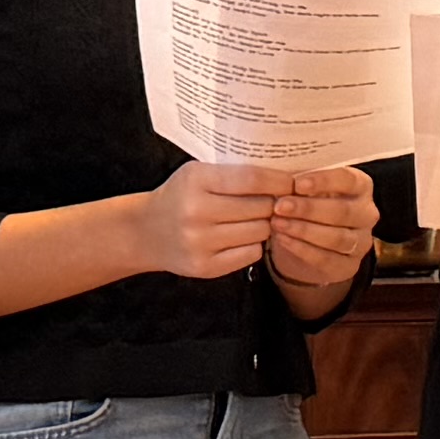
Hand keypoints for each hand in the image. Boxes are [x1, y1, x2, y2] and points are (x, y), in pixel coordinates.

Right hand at [139, 155, 304, 280]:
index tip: (293, 182)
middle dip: (275, 204)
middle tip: (277, 202)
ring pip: (259, 232)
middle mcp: (196, 212)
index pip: (252, 179)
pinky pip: (250, 254)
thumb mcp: (198, 173)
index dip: (279, 181)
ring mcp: (199, 242)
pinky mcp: (204, 266)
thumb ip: (234, 172)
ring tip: (257, 218)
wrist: (146, 231)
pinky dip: (254, 244)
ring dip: (266, 225)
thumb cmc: (181, 196)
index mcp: (196, 180)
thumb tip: (285, 175)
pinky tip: (244, 236)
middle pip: (260, 207)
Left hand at [261, 174, 380, 305]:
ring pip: (337, 237)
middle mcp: (366, 213)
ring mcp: (361, 242)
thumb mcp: (307, 188)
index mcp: (361, 186)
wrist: (309, 241)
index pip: (349, 180)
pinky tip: (283, 239)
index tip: (298, 184)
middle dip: (309, 209)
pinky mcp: (349, 265)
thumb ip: (301, 180)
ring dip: (304, 230)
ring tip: (278, 223)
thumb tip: (280, 175)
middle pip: (343, 211)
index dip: (324, 181)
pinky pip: (327, 259)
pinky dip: (302, 249)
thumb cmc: (308, 203)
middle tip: (280, 206)